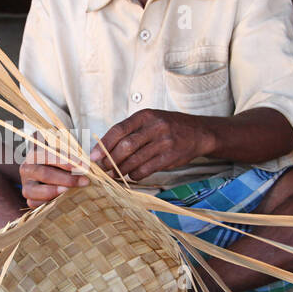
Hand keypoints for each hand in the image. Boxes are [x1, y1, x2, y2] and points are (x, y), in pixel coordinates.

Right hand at [19, 140, 88, 206]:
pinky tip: (62, 201)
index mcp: (35, 154)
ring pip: (33, 190)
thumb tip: (85, 164)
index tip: (82, 165)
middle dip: (66, 178)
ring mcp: (26, 185)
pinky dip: (47, 202)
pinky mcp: (29, 200)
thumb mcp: (65, 156)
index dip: (65, 161)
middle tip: (84, 181)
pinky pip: (33, 203)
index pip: (48, 155)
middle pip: (44, 173)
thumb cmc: (60, 164)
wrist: (50, 177)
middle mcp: (27, 169)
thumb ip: (72, 158)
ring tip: (69, 191)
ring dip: (54, 191)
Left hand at [89, 109, 212, 180]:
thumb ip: (130, 131)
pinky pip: (146, 169)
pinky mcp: (170, 157)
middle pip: (125, 146)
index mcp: (145, 115)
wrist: (199, 133)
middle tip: (102, 169)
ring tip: (114, 174)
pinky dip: (135, 175)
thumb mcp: (150, 120)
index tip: (93, 156)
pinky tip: (132, 175)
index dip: (103, 145)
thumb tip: (103, 148)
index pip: (118, 130)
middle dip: (110, 160)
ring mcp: (164, 142)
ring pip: (134, 160)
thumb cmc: (168, 127)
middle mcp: (155, 127)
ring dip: (120, 170)